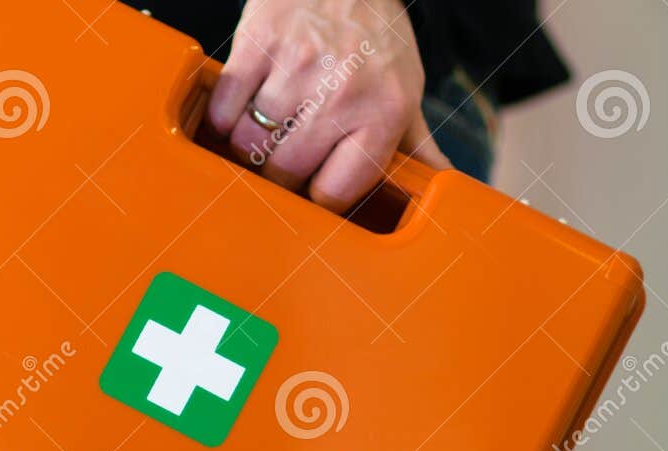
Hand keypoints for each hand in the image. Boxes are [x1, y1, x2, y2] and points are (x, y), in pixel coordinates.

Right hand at [207, 0, 450, 212]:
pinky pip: (224, 108)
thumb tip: (443, 187)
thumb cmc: (375, 40)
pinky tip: (243, 105)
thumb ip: (417, 147)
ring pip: (248, 143)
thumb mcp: (405, 91)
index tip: (315, 181)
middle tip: (286, 152)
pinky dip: (224, 116)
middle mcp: (343, 90)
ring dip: (249, 143)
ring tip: (266, 127)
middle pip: (285, 171)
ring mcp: (298, 65)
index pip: (333, 192)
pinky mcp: (260, 41)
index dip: (318, 193)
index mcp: (384, 112)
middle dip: (280, 172)